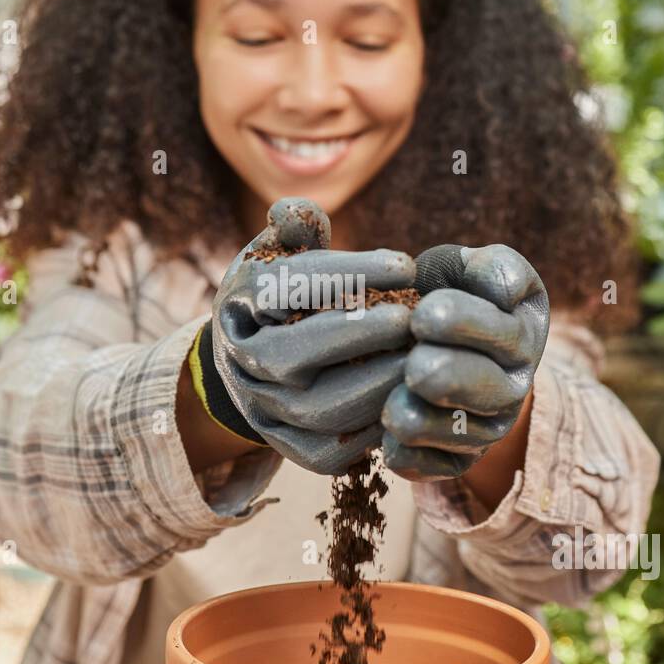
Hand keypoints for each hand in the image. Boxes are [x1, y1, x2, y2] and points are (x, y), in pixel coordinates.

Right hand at [204, 198, 416, 474]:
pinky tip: (411, 396)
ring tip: (423, 356)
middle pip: (295, 357)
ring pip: (322, 410)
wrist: (255, 365)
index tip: (405, 264)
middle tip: (415, 318)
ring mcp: (267, 413)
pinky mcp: (294, 451)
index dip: (347, 275)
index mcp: (239, 307)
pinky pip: (336, 451)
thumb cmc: (283, 295)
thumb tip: (296, 212)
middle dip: (361, 335)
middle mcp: (246, 365)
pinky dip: (377, 428)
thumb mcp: (279, 253)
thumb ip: (295, 228)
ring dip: (379, 383)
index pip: (287, 290)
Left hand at [380, 243, 548, 481]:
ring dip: (428, 423)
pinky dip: (413, 458)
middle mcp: (514, 384)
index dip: (465, 325)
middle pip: (490, 390)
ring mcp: (487, 425)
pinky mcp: (456, 458)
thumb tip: (503, 289)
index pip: (504, 332)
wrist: (433, 339)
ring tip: (394, 409)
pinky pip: (439, 467)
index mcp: (523, 331)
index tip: (423, 315)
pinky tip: (386, 441)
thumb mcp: (469, 268)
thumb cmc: (450, 291)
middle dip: (451, 378)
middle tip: (415, 366)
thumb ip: (488, 267)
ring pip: (464, 435)